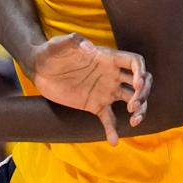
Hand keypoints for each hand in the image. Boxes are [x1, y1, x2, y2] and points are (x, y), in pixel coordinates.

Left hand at [30, 34, 152, 145]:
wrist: (38, 68)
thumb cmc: (50, 51)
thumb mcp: (59, 44)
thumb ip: (73, 42)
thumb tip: (89, 48)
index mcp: (107, 58)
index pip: (134, 62)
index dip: (141, 73)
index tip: (137, 85)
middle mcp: (111, 75)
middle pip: (139, 83)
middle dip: (143, 94)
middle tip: (133, 106)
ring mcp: (105, 90)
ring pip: (132, 101)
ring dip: (139, 111)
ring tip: (134, 121)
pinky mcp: (95, 105)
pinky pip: (109, 119)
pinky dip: (113, 130)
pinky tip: (113, 141)